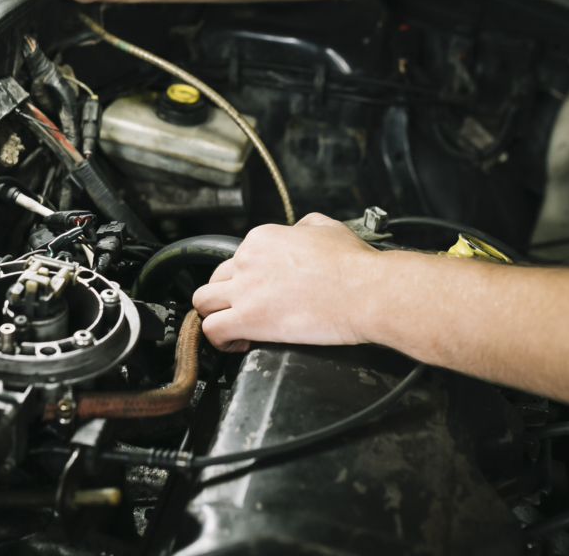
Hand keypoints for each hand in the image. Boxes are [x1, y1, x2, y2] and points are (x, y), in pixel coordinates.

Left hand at [192, 213, 383, 351]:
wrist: (366, 291)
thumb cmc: (353, 264)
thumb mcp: (327, 227)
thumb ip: (304, 226)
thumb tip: (298, 231)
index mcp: (262, 238)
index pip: (237, 259)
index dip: (248, 278)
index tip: (262, 292)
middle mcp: (248, 260)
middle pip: (215, 279)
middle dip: (227, 296)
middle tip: (244, 311)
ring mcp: (245, 289)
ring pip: (203, 302)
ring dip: (215, 316)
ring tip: (235, 328)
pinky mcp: (250, 318)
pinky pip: (212, 330)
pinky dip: (219, 340)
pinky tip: (238, 343)